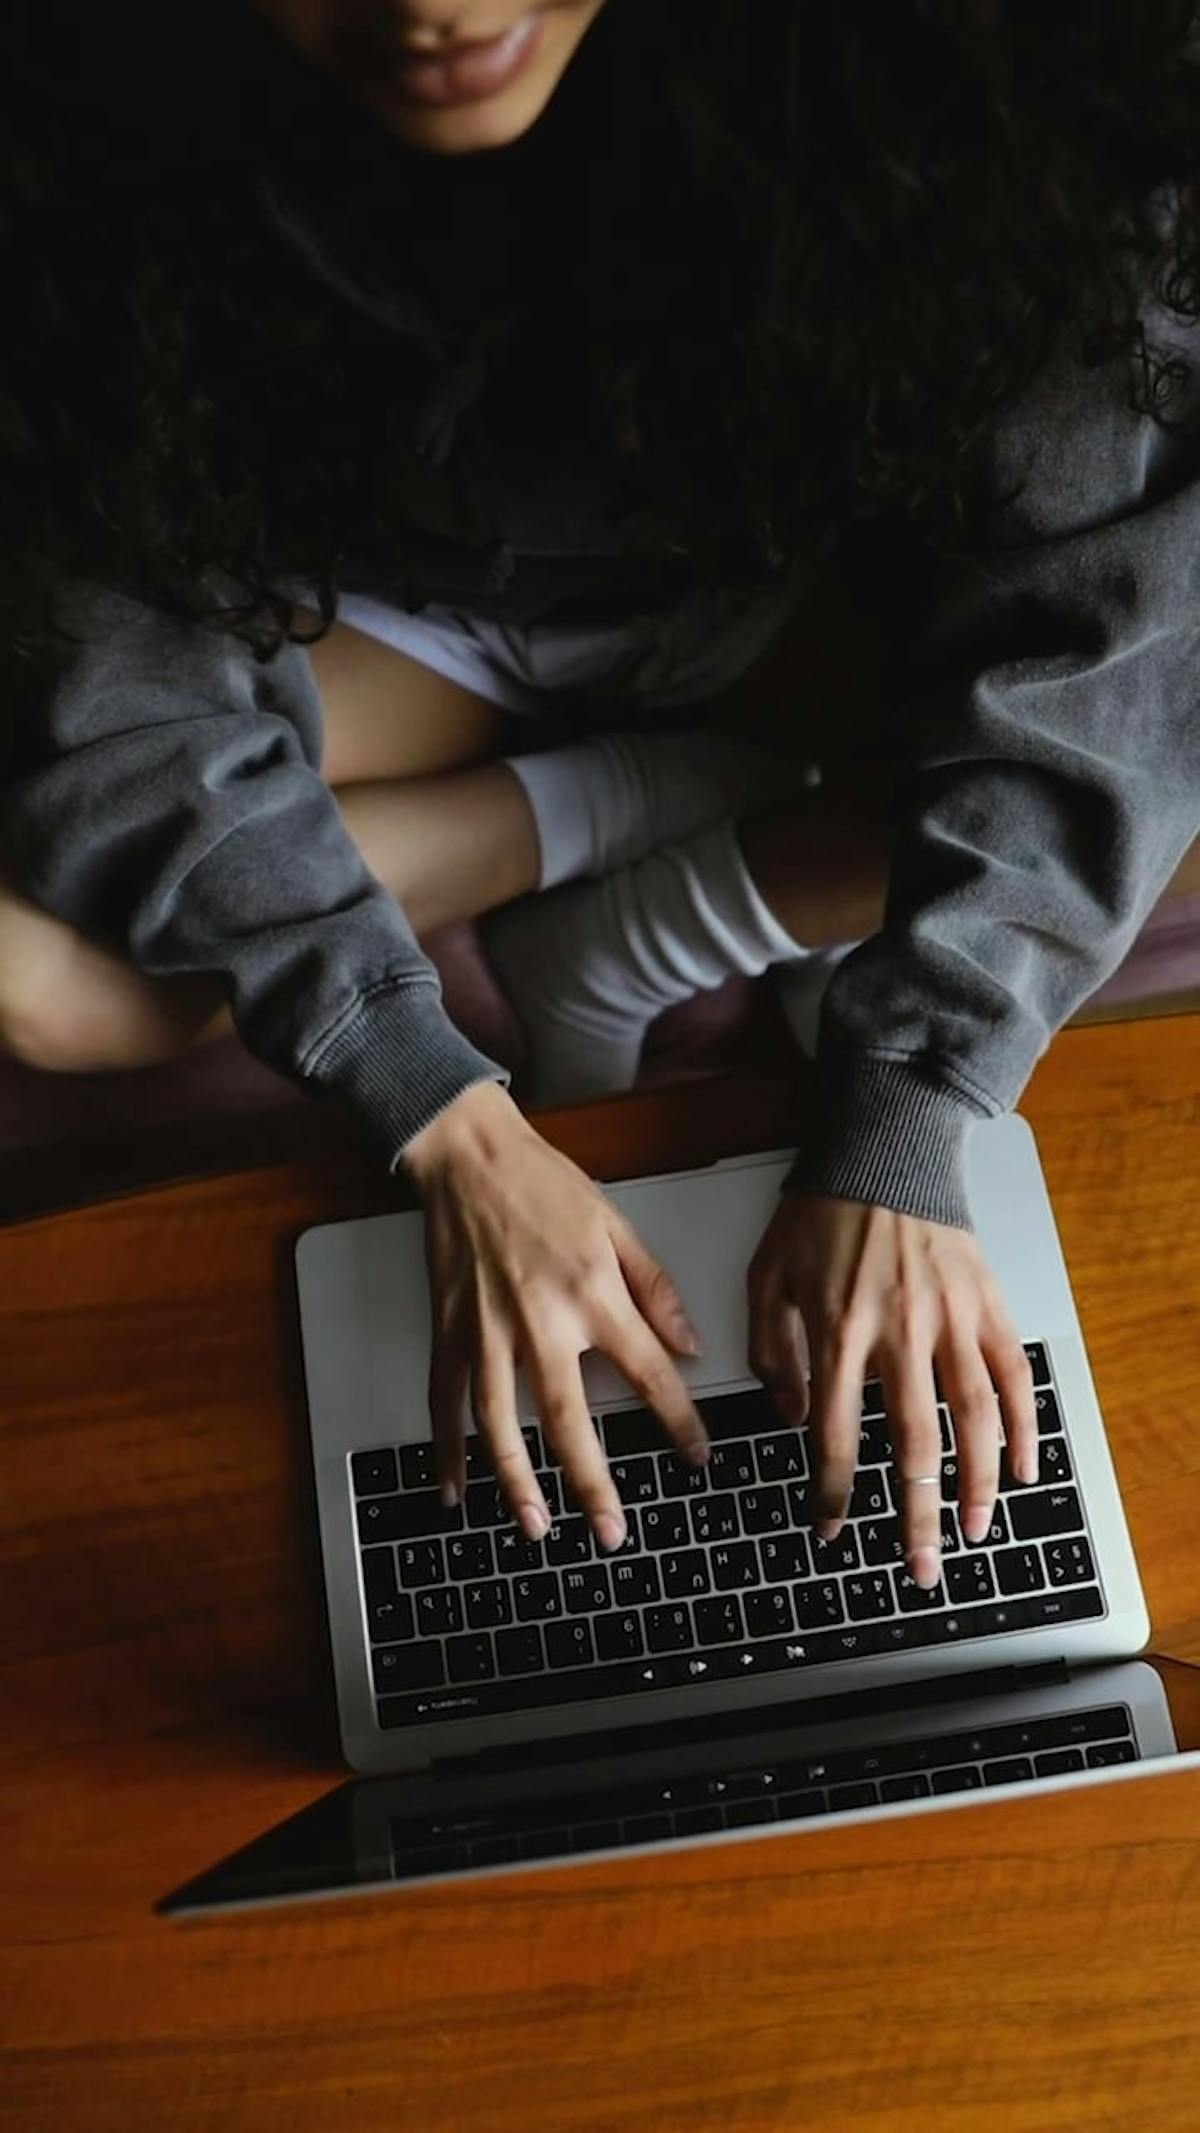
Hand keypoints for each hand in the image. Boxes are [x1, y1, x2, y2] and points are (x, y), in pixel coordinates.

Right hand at [404, 1082, 708, 1549]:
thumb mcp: (618, 1225)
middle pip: (568, 1420)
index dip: (678, 1421)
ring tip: (535, 1526)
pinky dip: (445, 1449)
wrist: (469, 1156)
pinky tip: (454, 1489)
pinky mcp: (448, 1331)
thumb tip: (688, 1344)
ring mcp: (486, 1332)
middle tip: (611, 1531)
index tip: (696, 1456)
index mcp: (592, 1295)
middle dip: (592, 1483)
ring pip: (499, 1424)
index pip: (648, 1374)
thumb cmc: (544, 1184)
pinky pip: (444, 1401)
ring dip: (516, 1482)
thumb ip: (655, 1289)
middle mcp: (539, 1322)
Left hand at [747, 1192, 1038, 1588]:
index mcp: (838, 1330)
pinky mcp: (987, 1306)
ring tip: (972, 1532)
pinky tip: (1024, 1469)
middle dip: (914, 1516)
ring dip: (976, 1486)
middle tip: (917, 1566)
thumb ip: (770, 1350)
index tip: (830, 1528)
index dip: (832, 1492)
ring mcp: (952, 1321)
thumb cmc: (821, 1212)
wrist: (884, 1150)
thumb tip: (791, 1416)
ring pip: (975, 1421)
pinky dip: (1024, 1428)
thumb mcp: (767, 1276)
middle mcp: (899, 1334)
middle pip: (914, 1445)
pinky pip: (1013, 1377)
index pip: (836, 1435)